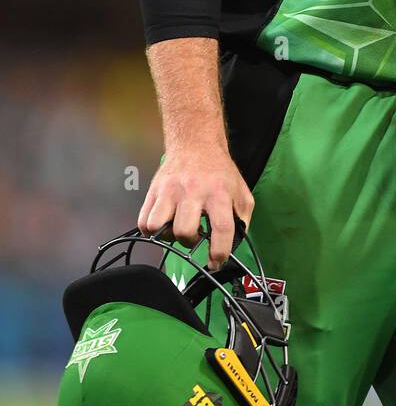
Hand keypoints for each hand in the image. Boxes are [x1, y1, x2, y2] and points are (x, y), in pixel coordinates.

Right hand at [137, 145, 254, 269]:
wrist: (196, 143)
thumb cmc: (219, 171)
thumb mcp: (241, 191)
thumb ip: (242, 217)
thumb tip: (234, 243)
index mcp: (219, 192)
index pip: (221, 228)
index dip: (219, 252)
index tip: (216, 261)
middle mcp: (192, 191)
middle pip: (184, 231)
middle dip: (190, 241)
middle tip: (195, 234)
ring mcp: (170, 190)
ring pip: (158, 227)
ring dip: (167, 235)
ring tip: (176, 228)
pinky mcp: (154, 190)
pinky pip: (143, 221)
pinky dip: (151, 230)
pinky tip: (164, 223)